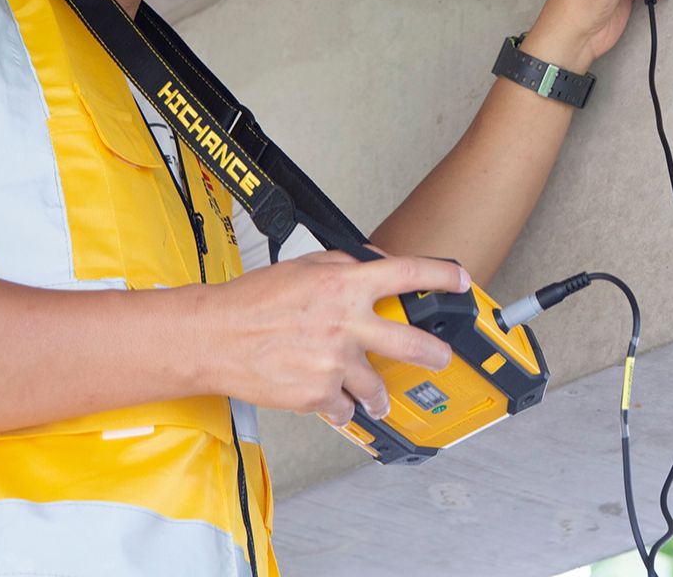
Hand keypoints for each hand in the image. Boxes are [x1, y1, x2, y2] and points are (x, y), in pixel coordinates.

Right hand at [192, 251, 467, 425]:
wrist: (212, 337)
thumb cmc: (249, 302)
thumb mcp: (301, 267)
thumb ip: (341, 265)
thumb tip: (368, 264)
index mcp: (344, 284)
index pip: (408, 273)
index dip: (442, 276)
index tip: (460, 280)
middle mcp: (346, 323)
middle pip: (413, 343)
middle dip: (435, 353)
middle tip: (441, 357)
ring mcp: (335, 362)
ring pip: (377, 387)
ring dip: (377, 395)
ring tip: (374, 397)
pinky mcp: (319, 395)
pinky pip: (344, 408)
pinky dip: (339, 407)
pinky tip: (329, 399)